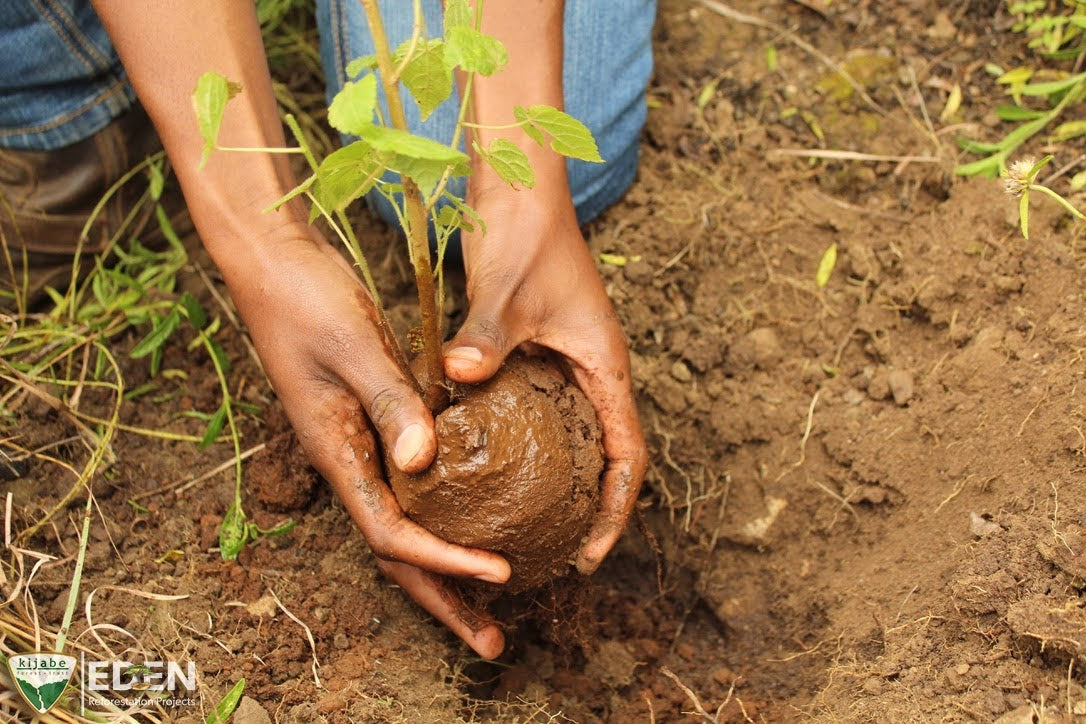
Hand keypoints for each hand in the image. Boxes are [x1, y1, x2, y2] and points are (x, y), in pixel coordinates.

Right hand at [225, 234, 509, 657]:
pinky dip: (443, 518)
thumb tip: (424, 462)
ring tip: (493, 604)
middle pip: (395, 554)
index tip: (498, 575)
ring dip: (445, 571)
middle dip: (442, 601)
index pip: (390, 533)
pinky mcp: (372, 421)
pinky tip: (476, 520)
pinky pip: (409, 487)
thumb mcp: (354, 346)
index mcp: (337, 452)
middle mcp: (348, 461)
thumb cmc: (306, 300)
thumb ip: (391, 402)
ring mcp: (358, 445)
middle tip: (492, 645)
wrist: (273, 264)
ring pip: (403, 526)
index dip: (443, 562)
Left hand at [445, 191, 648, 573]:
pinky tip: (488, 470)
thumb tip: (459, 373)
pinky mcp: (535, 352)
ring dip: (560, 485)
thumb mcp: (506, 291)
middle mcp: (591, 370)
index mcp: (604, 366)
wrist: (520, 186)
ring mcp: (564, 362)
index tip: (590, 556)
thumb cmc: (527, 233)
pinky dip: (527, 448)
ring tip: (524, 529)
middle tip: (553, 556)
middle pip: (606, 457)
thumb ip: (487, 336)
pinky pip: (541, 414)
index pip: (627, 457)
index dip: (615, 513)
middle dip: (588, 511)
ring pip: (574, 439)